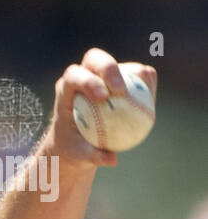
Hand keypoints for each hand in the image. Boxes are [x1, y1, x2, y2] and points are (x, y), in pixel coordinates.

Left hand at [43, 47, 157, 167]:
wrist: (78, 142)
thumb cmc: (73, 147)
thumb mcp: (79, 155)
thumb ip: (92, 156)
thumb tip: (111, 159)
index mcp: (66, 90)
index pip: (74, 76)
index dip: (88, 80)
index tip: (102, 97)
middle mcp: (83, 76)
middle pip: (94, 59)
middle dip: (109, 69)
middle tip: (121, 90)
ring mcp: (103, 76)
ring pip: (120, 65)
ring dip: (134, 76)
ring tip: (144, 98)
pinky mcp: (122, 80)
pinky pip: (138, 77)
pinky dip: (146, 86)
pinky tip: (151, 102)